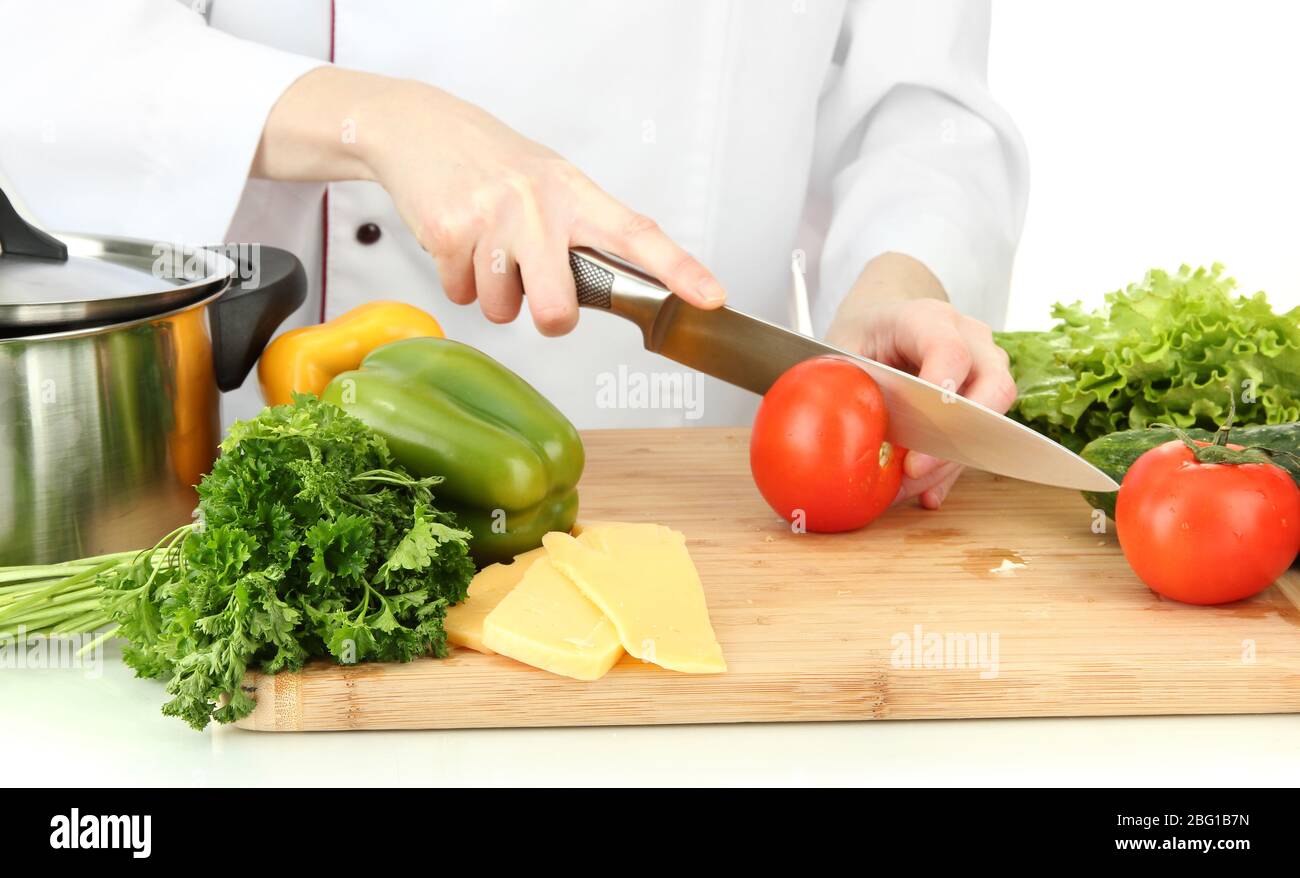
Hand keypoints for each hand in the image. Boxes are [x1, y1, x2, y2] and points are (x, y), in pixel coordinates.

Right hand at [253, 67, 724, 334]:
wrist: (422, 129)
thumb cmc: (497, 165)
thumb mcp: (553, 185)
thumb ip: (586, 234)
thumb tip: (623, 291)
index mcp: (577, 194)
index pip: (639, 235)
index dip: (679, 270)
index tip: (710, 297)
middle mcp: (540, 206)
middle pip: (558, 309)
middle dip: (549, 318)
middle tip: (539, 292)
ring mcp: (494, 219)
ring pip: (503, 309)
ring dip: (495, 293)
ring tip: (491, 248)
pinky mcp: (450, 232)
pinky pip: (462, 295)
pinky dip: (460, 281)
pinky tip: (462, 243)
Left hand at [826, 252, 1016, 509]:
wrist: (884, 323)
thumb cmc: (864, 334)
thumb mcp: (842, 347)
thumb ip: (846, 384)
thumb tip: (841, 436)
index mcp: (928, 319)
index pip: (951, 350)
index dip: (942, 389)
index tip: (922, 428)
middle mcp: (970, 340)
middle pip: (994, 387)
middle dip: (957, 436)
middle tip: (913, 468)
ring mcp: (985, 369)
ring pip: (992, 422)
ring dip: (950, 461)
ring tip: (907, 487)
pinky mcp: (984, 401)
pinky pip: (977, 441)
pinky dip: (949, 470)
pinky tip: (923, 492)